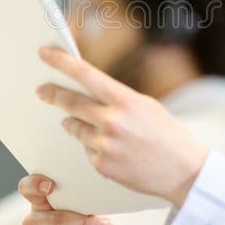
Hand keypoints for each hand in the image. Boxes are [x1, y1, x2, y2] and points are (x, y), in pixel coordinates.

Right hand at [18, 174, 121, 224]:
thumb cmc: (74, 217)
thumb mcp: (74, 205)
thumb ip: (78, 198)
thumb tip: (102, 198)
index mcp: (38, 201)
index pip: (27, 188)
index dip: (35, 185)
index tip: (50, 185)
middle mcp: (32, 222)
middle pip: (57, 221)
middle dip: (86, 224)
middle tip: (107, 224)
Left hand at [36, 46, 209, 206]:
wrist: (183, 170)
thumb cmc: (167, 135)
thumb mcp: (145, 106)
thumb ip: (116, 100)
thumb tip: (87, 95)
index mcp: (125, 100)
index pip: (86, 74)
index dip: (62, 62)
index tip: (45, 54)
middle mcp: (112, 121)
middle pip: (70, 103)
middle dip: (53, 95)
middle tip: (41, 90)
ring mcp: (105, 144)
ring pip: (75, 128)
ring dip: (76, 124)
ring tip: (100, 128)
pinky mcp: (102, 165)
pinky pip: (87, 150)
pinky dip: (94, 148)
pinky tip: (116, 151)